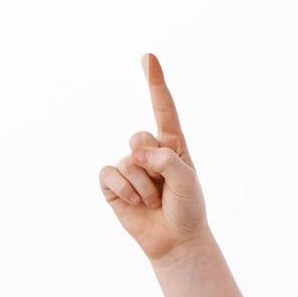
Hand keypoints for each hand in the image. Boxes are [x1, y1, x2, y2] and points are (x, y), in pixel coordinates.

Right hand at [98, 53, 209, 262]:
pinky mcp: (112, 184)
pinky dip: (125, 191)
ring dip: (144, 187)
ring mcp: (129, 166)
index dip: (155, 82)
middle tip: (164, 187)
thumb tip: (136, 153)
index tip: (148, 56)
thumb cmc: (187, 207)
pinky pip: (110, 175)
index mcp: (172, 144)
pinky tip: (136, 204)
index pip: (163, 108)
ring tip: (154, 200)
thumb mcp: (187, 180)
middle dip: (152, 164)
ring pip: (127, 161)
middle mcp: (149, 151)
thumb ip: (166, 159)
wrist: (175, 240)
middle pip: (139, 137)